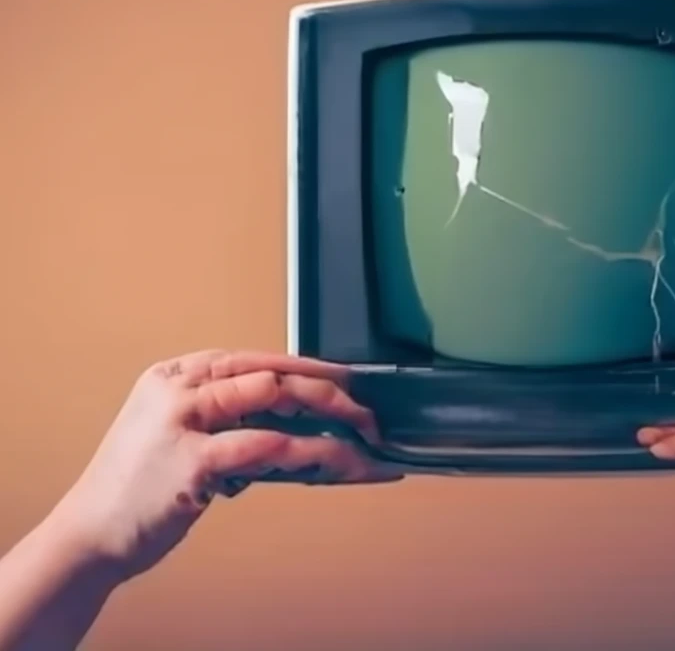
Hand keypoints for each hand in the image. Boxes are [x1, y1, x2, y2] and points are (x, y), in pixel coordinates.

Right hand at [51, 350, 401, 579]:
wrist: (87, 536)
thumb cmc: (137, 490)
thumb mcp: (177, 435)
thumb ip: (226, 418)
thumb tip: (292, 419)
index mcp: (177, 374)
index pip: (255, 357)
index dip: (307, 365)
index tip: (345, 377)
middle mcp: (180, 386)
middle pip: (273, 372)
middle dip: (330, 389)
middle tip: (367, 410)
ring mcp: (184, 419)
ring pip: (278, 399)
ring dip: (333, 419)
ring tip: (367, 440)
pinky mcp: (193, 460)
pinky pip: (267, 446)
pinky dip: (311, 452)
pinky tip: (340, 461)